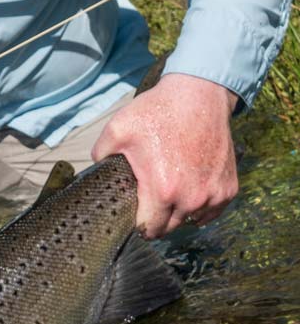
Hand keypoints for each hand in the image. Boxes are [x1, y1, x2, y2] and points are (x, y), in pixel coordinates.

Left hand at [91, 72, 238, 237]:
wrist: (199, 94)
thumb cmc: (158, 111)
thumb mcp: (118, 129)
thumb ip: (99, 155)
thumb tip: (95, 170)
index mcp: (162, 190)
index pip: (148, 229)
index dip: (137, 224)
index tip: (134, 213)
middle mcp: (192, 198)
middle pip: (169, 228)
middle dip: (157, 219)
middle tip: (149, 199)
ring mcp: (214, 194)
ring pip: (191, 220)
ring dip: (180, 212)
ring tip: (170, 190)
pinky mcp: (229, 188)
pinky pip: (212, 211)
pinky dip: (201, 205)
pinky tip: (189, 191)